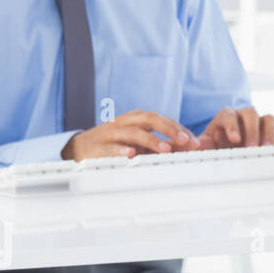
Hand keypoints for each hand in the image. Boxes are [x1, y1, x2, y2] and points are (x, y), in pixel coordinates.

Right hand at [61, 110, 197, 160]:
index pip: (162, 120)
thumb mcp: (138, 140)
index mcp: (137, 119)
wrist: (79, 147)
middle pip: (150, 120)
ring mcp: (112, 133)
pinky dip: (122, 150)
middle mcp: (126, 122)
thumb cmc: (115, 142)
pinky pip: (111, 148)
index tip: (194, 141)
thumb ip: (160, 143)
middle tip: (184, 141)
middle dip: (169, 129)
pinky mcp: (98, 147)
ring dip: (151, 140)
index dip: (179, 129)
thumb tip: (187, 148)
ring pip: (133, 133)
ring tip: (166, 149)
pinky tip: (132, 154)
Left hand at [196, 106, 273, 149]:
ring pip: (269, 118)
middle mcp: (244, 116)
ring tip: (266, 149)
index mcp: (226, 116)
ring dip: (268, 133)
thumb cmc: (215, 144)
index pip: (229, 115)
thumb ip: (199, 143)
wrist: (226, 149)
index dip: (232, 126)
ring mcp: (259, 123)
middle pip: (251, 113)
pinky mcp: (271, 132)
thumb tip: (198, 143)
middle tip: (251, 148)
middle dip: (252, 130)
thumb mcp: (205, 144)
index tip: (234, 139)